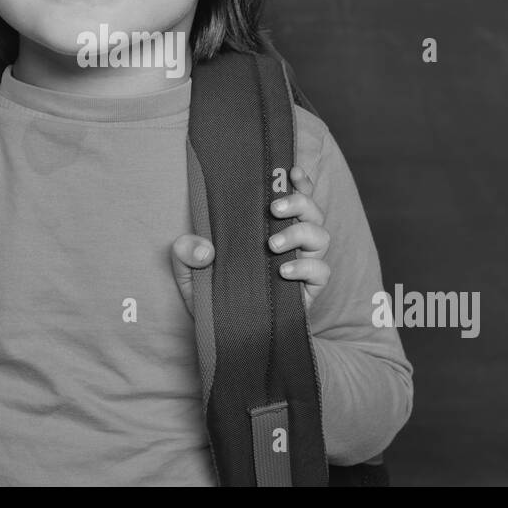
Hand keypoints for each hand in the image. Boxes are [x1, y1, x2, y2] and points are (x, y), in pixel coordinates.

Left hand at [170, 165, 329, 314]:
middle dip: (299, 201)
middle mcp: (291, 243)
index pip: (293, 198)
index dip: (300, 181)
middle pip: (313, 211)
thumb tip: (203, 249)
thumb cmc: (212, 296)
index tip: (291, 171)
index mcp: (269, 229)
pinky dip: (305, 267)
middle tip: (273, 209)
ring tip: (271, 245)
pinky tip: (282, 272)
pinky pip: (322, 271)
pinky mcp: (308, 291)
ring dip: (298, 233)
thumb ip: (186, 253)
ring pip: (322, 236)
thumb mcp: (189, 273)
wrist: (224, 337)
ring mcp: (301, 266)